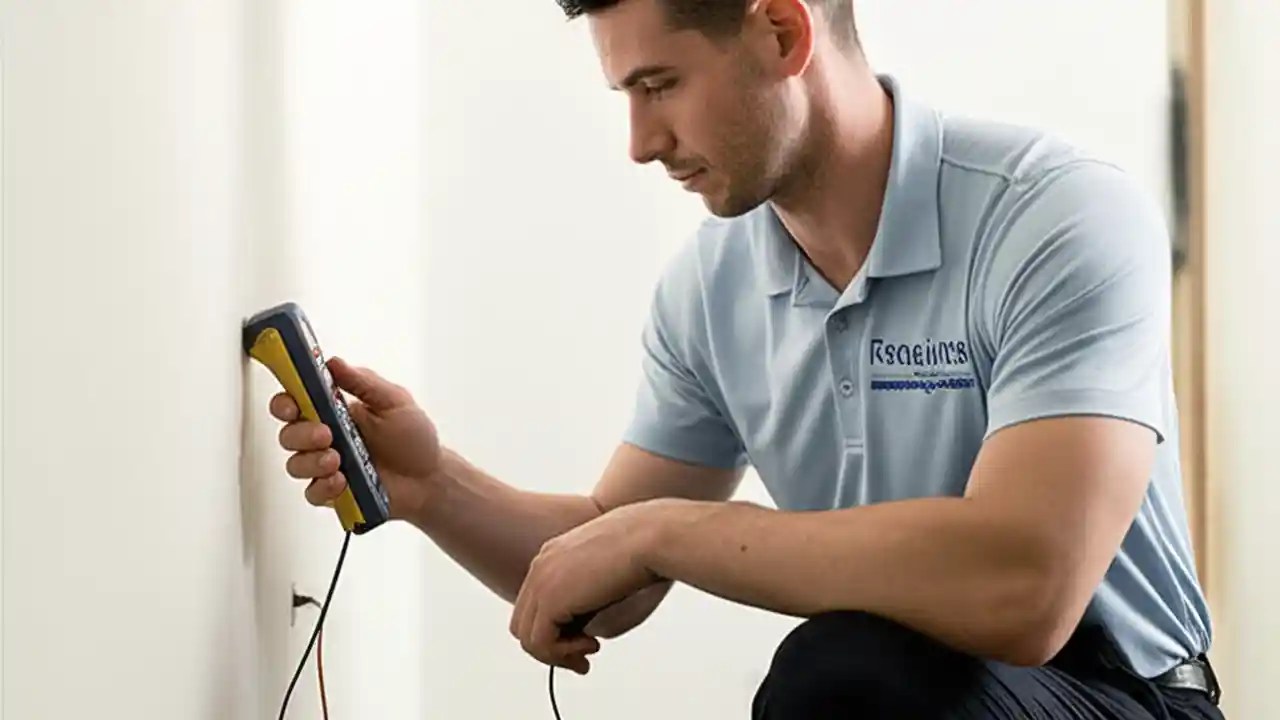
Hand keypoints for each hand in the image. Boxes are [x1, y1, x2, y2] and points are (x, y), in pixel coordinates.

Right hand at [269, 356, 439, 521]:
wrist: (429, 479)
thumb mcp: (394, 401)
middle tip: (327, 434)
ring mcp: (327, 466)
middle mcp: (325, 437)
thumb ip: (363, 382)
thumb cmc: (413, 438)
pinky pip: (312, 493)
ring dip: (312, 461)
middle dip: (301, 433)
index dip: (284, 401)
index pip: (295, 401)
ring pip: (295, 464)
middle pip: (288, 433)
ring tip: (338, 461)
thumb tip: (334, 363)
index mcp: (334, 410)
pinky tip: (342, 481)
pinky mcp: (333, 492)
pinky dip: (323, 487)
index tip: (292, 405)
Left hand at [510, 501, 663, 673]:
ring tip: (589, 651)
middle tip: (583, 657)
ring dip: (558, 655)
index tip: (583, 642)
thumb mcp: (606, 573)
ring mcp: (541, 582)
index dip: (556, 630)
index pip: (534, 605)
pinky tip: (591, 644)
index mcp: (552, 556)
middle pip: (524, 623)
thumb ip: (587, 598)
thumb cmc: (644, 550)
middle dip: (552, 647)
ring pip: (527, 638)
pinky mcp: (550, 600)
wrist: (651, 537)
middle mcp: (541, 566)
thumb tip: (583, 632)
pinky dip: (562, 654)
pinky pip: (539, 643)